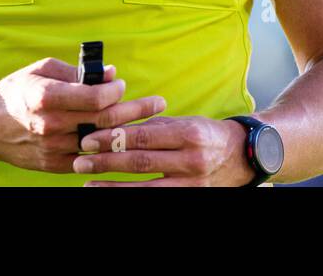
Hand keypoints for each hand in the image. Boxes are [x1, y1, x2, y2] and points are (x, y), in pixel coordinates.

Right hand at [0, 57, 165, 172]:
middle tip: (159, 102)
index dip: (116, 91)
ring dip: (127, 133)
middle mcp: (50, 125)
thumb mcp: (44, 70)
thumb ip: (79, 74)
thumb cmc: (19, 90)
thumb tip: (112, 74)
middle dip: (136, 111)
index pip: (95, 98)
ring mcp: (52, 148)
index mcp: (46, 97)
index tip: (122, 85)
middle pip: (104, 122)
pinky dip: (109, 150)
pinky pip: (89, 160)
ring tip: (148, 122)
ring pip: (101, 143)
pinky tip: (125, 141)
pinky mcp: (53, 165)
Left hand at [72, 115, 255, 185]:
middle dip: (106, 162)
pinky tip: (115, 196)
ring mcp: (192, 184)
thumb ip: (152, 125)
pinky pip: (158, 200)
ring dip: (114, 187)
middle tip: (80, 161)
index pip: (143, 136)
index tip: (88, 140)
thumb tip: (115, 127)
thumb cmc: (207, 135)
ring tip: (89, 184)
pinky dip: (133, 198)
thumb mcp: (184, 122)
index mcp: (188, 133)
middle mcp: (191, 159)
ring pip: (146, 188)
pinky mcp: (191, 198)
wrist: (243, 156)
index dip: (113, 139)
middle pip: (140, 162)